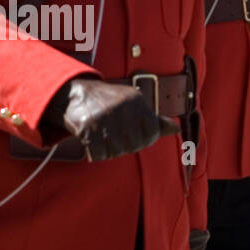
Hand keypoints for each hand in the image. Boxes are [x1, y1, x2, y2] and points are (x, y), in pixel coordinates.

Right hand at [43, 78, 178, 160]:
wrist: (74, 94)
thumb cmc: (110, 102)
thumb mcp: (133, 104)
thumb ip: (154, 119)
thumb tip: (176, 129)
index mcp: (136, 101)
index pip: (152, 134)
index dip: (143, 140)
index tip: (132, 135)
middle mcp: (122, 107)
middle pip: (133, 146)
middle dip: (124, 146)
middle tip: (114, 136)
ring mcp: (103, 117)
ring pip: (116, 152)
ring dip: (108, 150)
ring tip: (102, 136)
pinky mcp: (86, 126)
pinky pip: (98, 154)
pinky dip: (95, 153)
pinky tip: (92, 140)